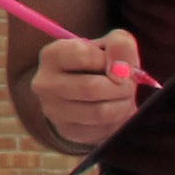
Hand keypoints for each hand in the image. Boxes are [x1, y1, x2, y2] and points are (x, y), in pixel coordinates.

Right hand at [32, 29, 145, 147]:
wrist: (83, 90)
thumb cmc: (97, 62)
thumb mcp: (109, 44)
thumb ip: (120, 45)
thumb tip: (123, 70)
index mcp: (51, 55)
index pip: (85, 56)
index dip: (110, 60)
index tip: (117, 63)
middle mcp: (45, 84)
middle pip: (92, 88)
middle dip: (121, 86)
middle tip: (129, 84)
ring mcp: (54, 111)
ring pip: (100, 112)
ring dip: (123, 105)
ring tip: (125, 97)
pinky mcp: (67, 131)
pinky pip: (103, 130)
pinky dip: (119, 120)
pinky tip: (116, 110)